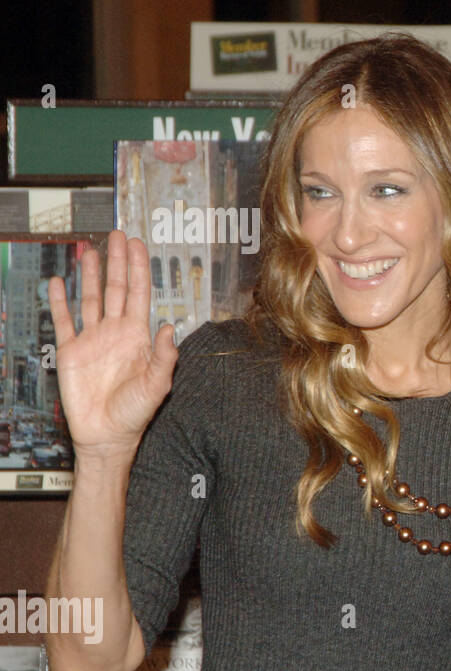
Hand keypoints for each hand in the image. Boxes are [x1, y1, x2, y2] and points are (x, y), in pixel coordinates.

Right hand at [50, 231, 177, 464]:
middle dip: (118, 262)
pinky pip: (64, 320)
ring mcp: (93, 339)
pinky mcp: (70, 351)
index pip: (139, 294)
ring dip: (89, 274)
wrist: (106, 435)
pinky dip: (59, 301)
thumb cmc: (135, 414)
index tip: (139, 245)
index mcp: (139, 337)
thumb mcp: (157, 386)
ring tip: (90, 250)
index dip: (139, 269)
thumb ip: (165, 357)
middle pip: (116, 288)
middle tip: (117, 235)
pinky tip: (57, 283)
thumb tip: (172, 328)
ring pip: (90, 298)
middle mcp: (116, 332)